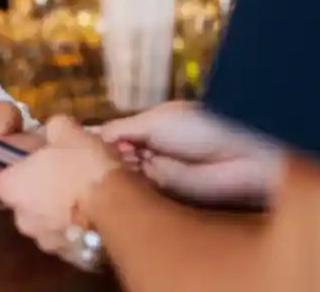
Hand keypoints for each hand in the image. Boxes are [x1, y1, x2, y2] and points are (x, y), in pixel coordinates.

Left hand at [0, 116, 118, 255]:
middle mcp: (20, 219)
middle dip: (42, 191)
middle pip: (26, 201)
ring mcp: (44, 241)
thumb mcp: (67, 131)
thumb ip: (53, 127)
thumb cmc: (82, 165)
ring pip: (47, 222)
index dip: (22, 168)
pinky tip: (94, 214)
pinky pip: (68, 237)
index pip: (3, 178)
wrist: (115, 207)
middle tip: (66, 176)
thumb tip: (52, 129)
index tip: (41, 161)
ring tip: (85, 196)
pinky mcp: (68, 256)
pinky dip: (77, 228)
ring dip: (61, 212)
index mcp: (10, 188)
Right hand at [99, 101, 281, 207]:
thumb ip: (122, 130)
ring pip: (125, 178)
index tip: (79, 149)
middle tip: (92, 165)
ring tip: (105, 175)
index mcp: (150, 128)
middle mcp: (151, 151)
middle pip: (116, 159)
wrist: (241, 157)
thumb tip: (91, 138)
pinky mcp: (168, 199)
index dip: (98, 144)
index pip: (114, 138)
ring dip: (118, 176)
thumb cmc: (200, 128)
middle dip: (106, 161)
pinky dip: (131, 193)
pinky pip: (141, 196)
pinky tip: (118, 190)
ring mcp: (159, 176)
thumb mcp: (156, 121)